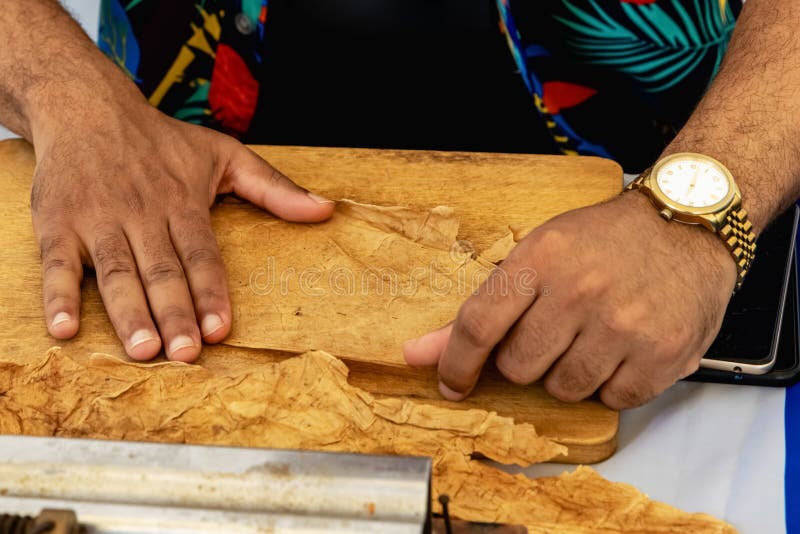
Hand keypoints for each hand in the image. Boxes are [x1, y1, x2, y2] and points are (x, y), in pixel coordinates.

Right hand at [31, 94, 333, 361]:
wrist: (86, 106)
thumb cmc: (162, 139)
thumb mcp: (224, 153)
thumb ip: (274, 187)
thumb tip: (325, 209)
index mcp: (182, 202)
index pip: (201, 254)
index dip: (210, 292)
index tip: (220, 329)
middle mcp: (142, 214)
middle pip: (161, 270)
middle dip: (174, 313)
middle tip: (185, 353)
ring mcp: (98, 220)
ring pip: (115, 272)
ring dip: (128, 312)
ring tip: (143, 349)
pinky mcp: (59, 223)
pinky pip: (57, 263)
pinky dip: (58, 295)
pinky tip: (64, 329)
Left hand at [404, 192, 736, 408]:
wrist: (685, 226)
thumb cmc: (604, 240)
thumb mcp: (538, 252)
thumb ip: (482, 307)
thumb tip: (418, 353)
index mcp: (541, 258)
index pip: (478, 325)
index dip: (456, 363)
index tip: (451, 383)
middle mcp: (580, 292)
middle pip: (518, 367)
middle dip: (526, 359)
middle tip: (552, 331)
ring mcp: (623, 326)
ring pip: (563, 388)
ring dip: (568, 373)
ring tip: (591, 336)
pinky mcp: (661, 355)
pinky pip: (611, 399)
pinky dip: (610, 384)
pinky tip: (621, 349)